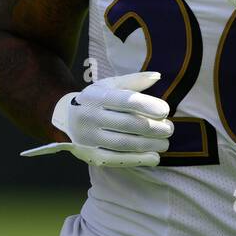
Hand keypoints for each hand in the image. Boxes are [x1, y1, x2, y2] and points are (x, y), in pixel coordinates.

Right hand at [20, 71, 172, 167]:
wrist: (66, 118)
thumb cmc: (96, 100)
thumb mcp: (109, 85)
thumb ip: (134, 81)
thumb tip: (158, 76)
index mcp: (96, 96)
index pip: (125, 100)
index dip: (148, 105)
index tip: (165, 110)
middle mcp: (90, 116)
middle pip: (128, 124)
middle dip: (153, 127)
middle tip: (170, 128)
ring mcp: (88, 138)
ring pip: (124, 143)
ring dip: (149, 145)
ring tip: (165, 143)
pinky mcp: (90, 155)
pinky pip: (117, 159)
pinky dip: (138, 160)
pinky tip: (154, 158)